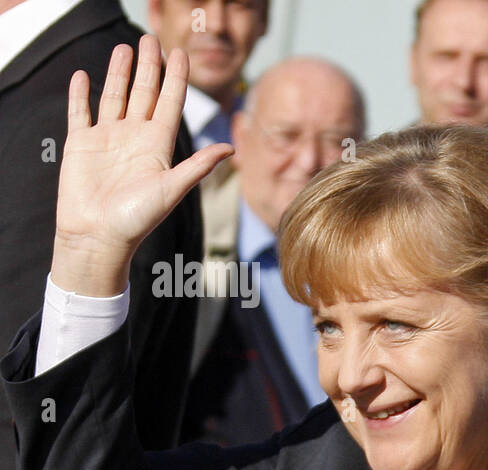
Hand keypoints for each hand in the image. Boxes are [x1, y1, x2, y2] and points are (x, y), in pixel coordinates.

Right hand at [50, 36, 232, 297]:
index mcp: (158, 146)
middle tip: (152, 39)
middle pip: (144, 94)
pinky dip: (81, 95)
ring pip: (115, 97)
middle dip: (149, 67)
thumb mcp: (172, 189)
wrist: (99, 236)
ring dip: (119, 73)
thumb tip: (231, 147)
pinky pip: (80, 113)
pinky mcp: (81, 144)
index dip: (175, 78)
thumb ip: (198, 166)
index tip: (180, 52)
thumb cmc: (137, 219)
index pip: (169, 103)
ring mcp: (107, 139)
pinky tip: (84, 76)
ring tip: (125, 48)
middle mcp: (134, 138)